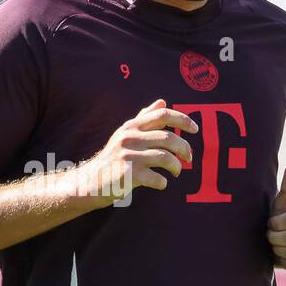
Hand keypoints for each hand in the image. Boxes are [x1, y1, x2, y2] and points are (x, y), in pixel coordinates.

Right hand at [77, 98, 197, 204]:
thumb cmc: (112, 158)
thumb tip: (162, 101)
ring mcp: (129, 156)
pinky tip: (161, 183)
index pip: (162, 115)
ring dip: (177, 166)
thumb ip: (143, 118)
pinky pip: (157, 178)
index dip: (183, 119)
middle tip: (188, 158)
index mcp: (131, 126)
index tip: (196, 129)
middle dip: (185, 149)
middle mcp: (130, 138)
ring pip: (166, 158)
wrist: (89, 182)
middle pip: (169, 138)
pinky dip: (163, 182)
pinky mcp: (129, 175)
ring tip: (176, 171)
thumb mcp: (125, 133)